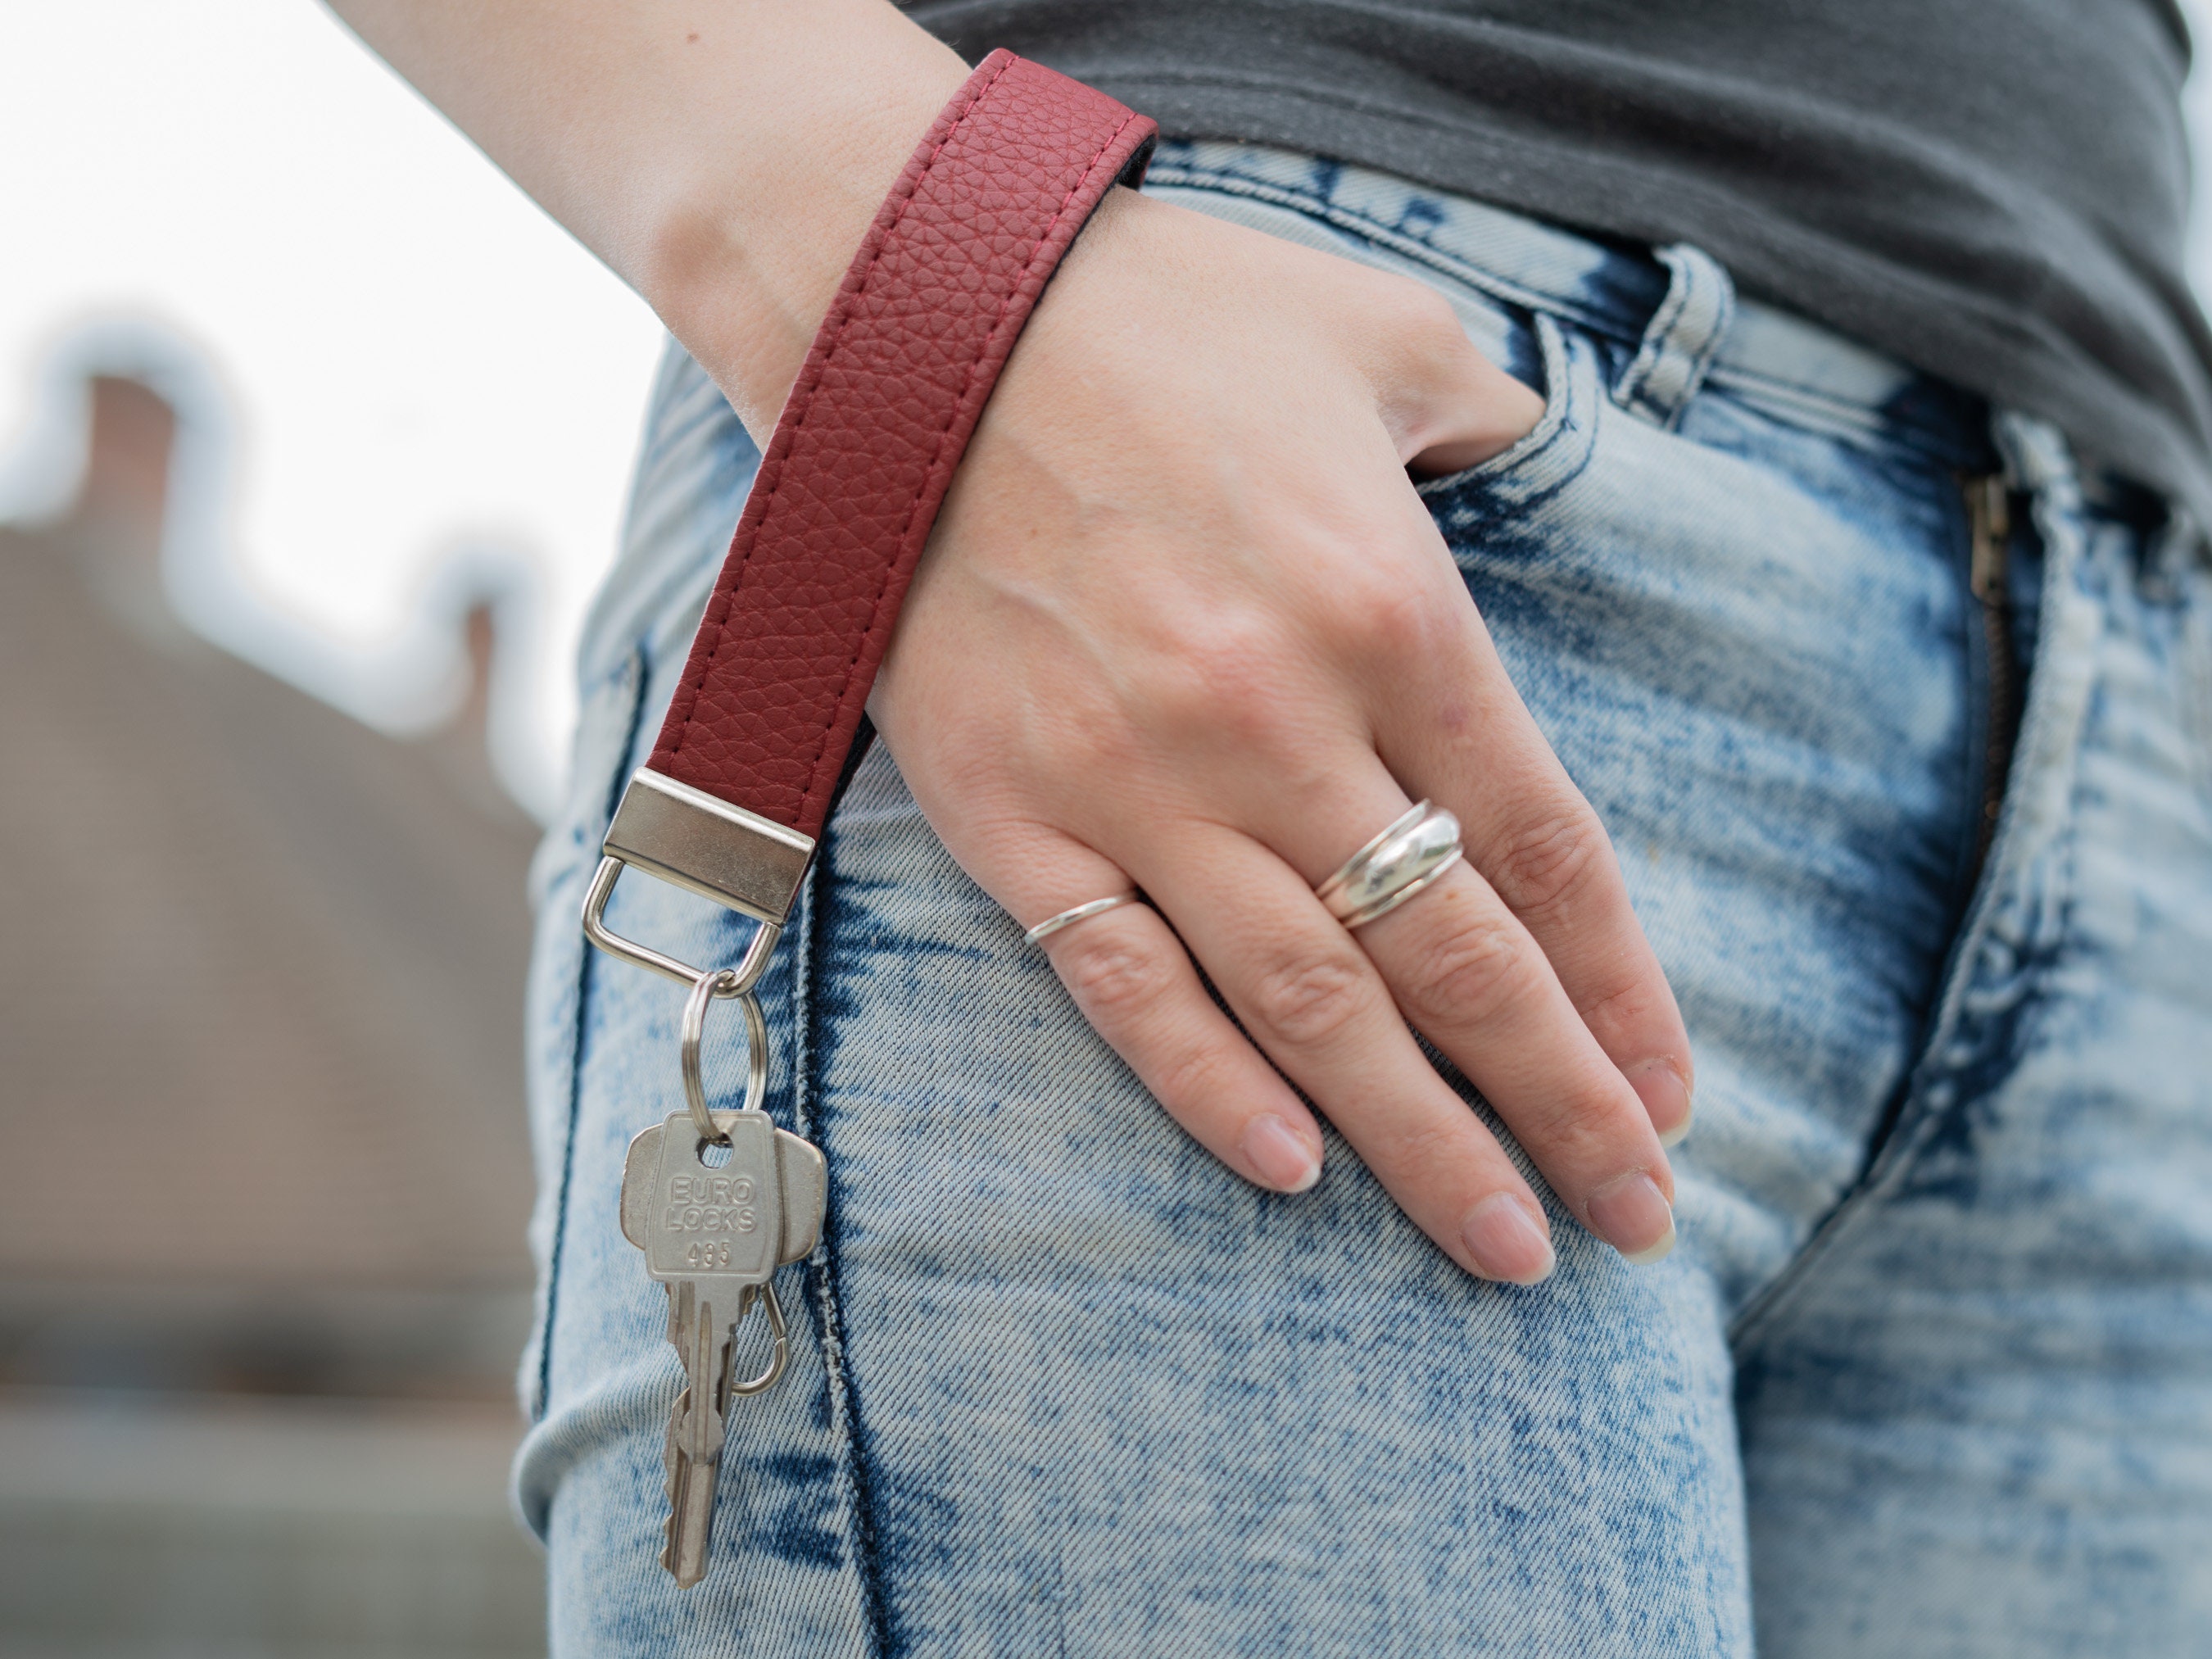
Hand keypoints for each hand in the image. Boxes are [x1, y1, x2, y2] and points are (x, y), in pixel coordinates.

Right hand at [869, 189, 1692, 1282]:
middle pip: (1453, 957)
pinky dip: (1207, 1086)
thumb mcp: (1379, 326)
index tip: (1672, 1094)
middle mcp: (1279, 718)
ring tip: (1501, 1246)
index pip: (1541, 849)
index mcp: (1391, 608)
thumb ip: (1488, 414)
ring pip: (1310, 1003)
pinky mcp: (1009, 809)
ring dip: (1418, 1142)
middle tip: (1633, 1225)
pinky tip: (1291, 1169)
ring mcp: (1136, 778)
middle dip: (1561, 1105)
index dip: (1617, 990)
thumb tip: (1534, 454)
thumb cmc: (1157, 306)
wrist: (908, 308)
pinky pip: (1123, 981)